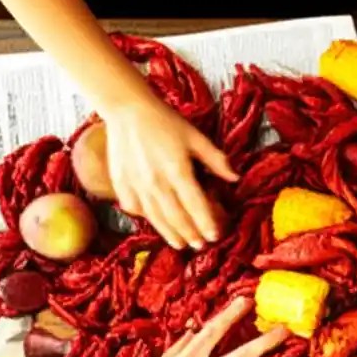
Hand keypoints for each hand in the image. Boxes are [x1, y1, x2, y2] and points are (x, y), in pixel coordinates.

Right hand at [104, 96, 238, 249]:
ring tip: (182, 245)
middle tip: (201, 246)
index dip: (206, 223)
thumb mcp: (195, 137)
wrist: (127, 110)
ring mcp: (136, 185)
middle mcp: (156, 182)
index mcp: (177, 170)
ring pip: (155, 217)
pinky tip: (156, 224)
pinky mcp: (121, 184)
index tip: (215, 236)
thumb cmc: (165, 122)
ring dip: (170, 234)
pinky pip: (134, 208)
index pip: (195, 205)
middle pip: (176, 216)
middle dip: (190, 234)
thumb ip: (215, 159)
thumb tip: (235, 178)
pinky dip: (146, 218)